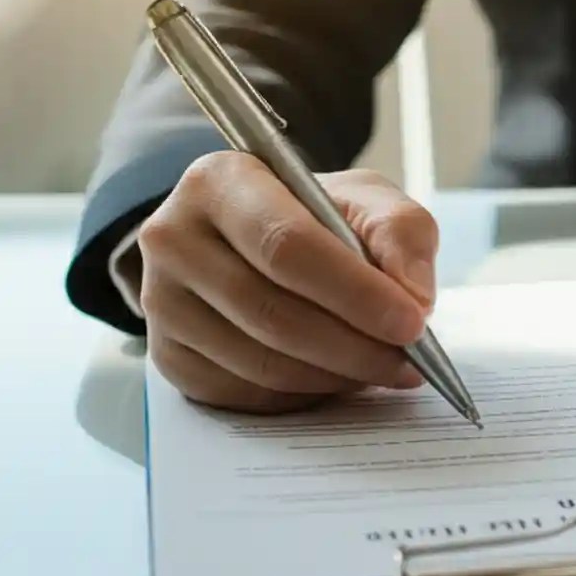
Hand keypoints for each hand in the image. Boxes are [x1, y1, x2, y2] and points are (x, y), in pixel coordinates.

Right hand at [136, 151, 437, 412]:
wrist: (257, 241)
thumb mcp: (365, 199)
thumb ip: (400, 232)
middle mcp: (173, 239)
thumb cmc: (315, 215)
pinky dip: (304, 394)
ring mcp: (161, 303)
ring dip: (335, 375)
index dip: (355, 292)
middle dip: (354, 345)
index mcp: (219, 182)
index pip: (287, 246)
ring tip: (386, 368)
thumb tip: (414, 297)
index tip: (411, 322)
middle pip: (270, 311)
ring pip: (258, 361)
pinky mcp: (169, 356)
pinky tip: (339, 377)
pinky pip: (245, 393)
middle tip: (409, 360)